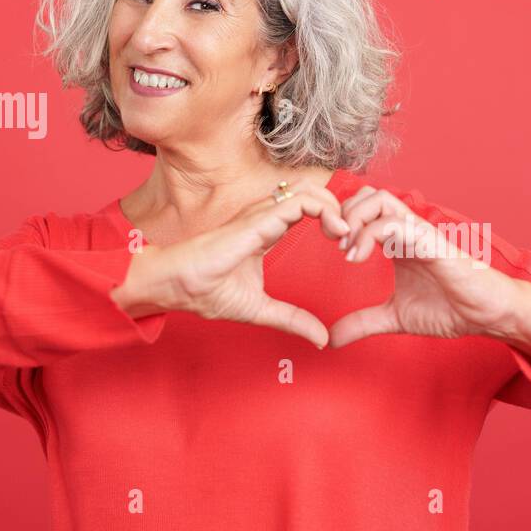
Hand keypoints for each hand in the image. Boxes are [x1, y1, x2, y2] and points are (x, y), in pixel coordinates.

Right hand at [112, 184, 350, 347]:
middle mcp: (267, 217)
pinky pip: (300, 202)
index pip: (309, 208)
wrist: (173, 285)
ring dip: (339, 208)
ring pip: (311, 191)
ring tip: (349, 235)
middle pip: (315, 193)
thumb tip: (321, 339)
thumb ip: (292, 319)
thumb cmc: (204, 291)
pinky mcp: (258, 220)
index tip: (350, 247)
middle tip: (357, 239)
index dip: (334, 219)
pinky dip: (326, 210)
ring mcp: (263, 215)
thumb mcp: (260, 310)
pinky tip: (339, 232)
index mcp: (268, 230)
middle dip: (344, 209)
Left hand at [327, 186, 530, 349]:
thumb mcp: (395, 318)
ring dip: (354, 219)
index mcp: (397, 241)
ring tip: (347, 251)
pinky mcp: (430, 242)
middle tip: (335, 244)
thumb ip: (364, 323)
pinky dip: (369, 234)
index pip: (362, 209)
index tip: (335, 250)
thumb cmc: (450, 308)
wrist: (488, 315)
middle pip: (366, 194)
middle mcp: (406, 230)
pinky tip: (358, 258)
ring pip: (379, 199)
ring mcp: (419, 233)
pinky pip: (395, 223)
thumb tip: (333, 339)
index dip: (341, 222)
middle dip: (342, 214)